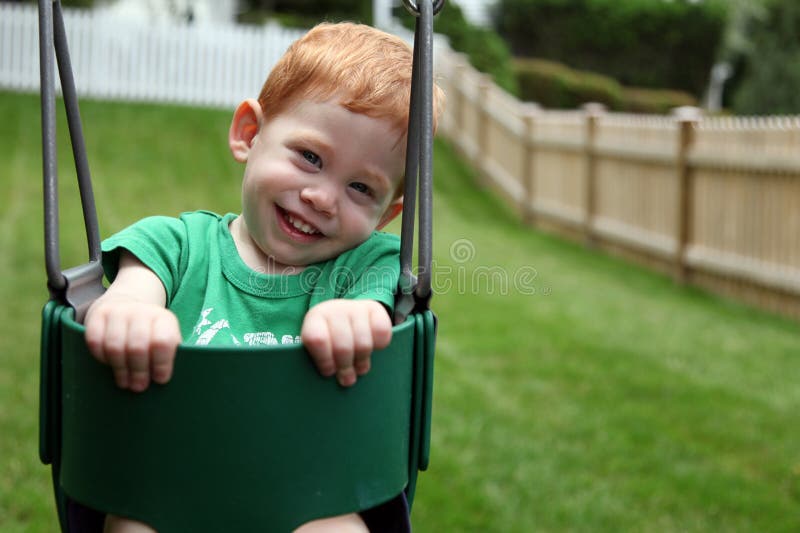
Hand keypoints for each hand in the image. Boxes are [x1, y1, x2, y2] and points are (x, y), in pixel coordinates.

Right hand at [84, 250, 180, 392]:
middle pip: (138, 347)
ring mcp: (118, 312)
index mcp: (164, 319)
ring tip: (125, 382)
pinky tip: (109, 366)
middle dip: (139, 371)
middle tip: (139, 387)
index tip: (160, 379)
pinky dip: (101, 358)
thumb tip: (170, 383)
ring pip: (115, 347)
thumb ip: (169, 355)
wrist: (126, 304)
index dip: (162, 364)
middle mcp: (141, 312)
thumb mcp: (166, 337)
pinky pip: (95, 342)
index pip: (163, 342)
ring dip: (120, 369)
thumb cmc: (151, 332)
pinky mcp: (97, 315)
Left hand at [301, 299, 392, 386]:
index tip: (329, 372)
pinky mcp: (375, 309)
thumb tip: (326, 384)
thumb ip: (320, 360)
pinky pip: (382, 332)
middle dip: (345, 367)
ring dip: (362, 362)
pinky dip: (379, 346)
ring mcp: (355, 308)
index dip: (324, 360)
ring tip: (359, 369)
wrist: (342, 313)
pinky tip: (373, 349)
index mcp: (315, 319)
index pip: (317, 340)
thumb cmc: (328, 338)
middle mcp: (335, 310)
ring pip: (363, 344)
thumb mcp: (318, 346)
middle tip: (346, 379)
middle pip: (343, 347)